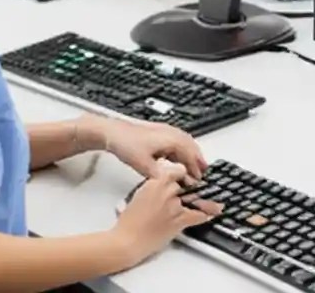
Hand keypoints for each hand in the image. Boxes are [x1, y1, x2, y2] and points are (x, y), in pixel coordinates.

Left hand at [87, 117, 209, 181]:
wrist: (112, 132)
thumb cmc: (126, 143)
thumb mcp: (143, 165)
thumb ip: (159, 175)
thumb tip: (171, 182)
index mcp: (171, 140)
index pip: (190, 155)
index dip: (196, 168)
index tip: (198, 179)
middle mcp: (171, 134)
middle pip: (190, 147)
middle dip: (197, 160)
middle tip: (202, 172)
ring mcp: (165, 132)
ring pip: (184, 144)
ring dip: (189, 155)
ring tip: (192, 167)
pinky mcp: (158, 133)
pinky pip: (175, 143)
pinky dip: (180, 152)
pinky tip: (176, 159)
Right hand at [113, 165, 220, 264]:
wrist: (127, 241)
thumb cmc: (128, 223)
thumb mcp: (137, 197)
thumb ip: (151, 187)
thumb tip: (158, 185)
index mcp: (154, 183)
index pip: (177, 170)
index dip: (184, 174)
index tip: (187, 177)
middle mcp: (166, 191)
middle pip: (187, 185)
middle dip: (190, 191)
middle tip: (193, 196)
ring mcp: (173, 205)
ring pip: (195, 199)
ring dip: (204, 202)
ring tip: (216, 204)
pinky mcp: (179, 220)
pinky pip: (198, 215)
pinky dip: (207, 215)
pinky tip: (213, 213)